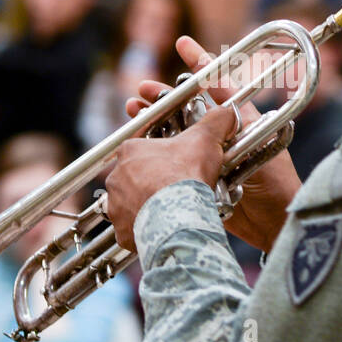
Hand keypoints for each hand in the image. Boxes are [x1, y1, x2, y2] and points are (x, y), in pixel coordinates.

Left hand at [106, 103, 236, 253]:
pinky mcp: (122, 230)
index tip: (177, 163)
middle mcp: (116, 177)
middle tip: (176, 186)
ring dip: (147, 205)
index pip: (142, 148)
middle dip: (153, 181)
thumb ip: (215, 121)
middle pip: (136, 176)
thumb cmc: (187, 175)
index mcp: (130, 151)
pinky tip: (163, 226)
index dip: (163, 156)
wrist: (179, 216)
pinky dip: (144, 228)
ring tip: (170, 209)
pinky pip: (131, 228)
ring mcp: (116, 205)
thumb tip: (226, 112)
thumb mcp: (205, 140)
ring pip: (131, 203)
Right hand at [125, 35, 300, 251]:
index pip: (218, 85)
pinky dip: (153, 150)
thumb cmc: (275, 183)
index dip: (201, 63)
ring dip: (153, 121)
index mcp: (240, 121)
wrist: (273, 226)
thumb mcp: (257, 142)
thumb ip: (235, 117)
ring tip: (133, 111)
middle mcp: (221, 136)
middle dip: (163, 96)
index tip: (182, 44)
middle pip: (187, 108)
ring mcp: (208, 158)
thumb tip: (217, 85)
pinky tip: (136, 145)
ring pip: (175, 132)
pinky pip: (171, 160)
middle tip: (142, 89)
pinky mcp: (197, 180)